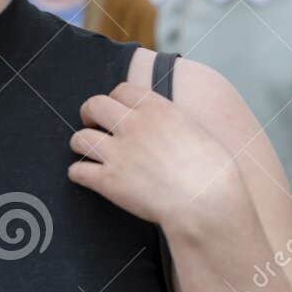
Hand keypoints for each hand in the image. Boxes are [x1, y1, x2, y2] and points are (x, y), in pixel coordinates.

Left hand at [68, 79, 243, 232]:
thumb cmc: (214, 171)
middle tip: (95, 125)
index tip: (118, 109)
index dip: (116, 99)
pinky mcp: (108, 181)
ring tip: (90, 152)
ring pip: (80, 138)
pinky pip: (77, 171)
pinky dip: (79, 173)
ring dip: (83, 144)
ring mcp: (118, 153)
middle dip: (90, 114)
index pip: (123, 90)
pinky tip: (87, 176)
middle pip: (94, 105)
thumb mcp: (199, 132)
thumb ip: (174, 123)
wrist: (206, 201)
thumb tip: (166, 128)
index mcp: (159, 110)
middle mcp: (134, 126)